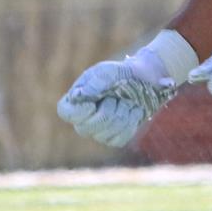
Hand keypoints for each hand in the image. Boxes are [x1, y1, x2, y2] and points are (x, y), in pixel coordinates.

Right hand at [57, 30, 195, 147]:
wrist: (145, 81)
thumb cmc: (123, 74)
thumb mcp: (110, 71)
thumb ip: (96, 81)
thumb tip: (79, 95)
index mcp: (77, 99)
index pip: (65, 112)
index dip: (78, 112)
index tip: (93, 103)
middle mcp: (83, 118)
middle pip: (86, 128)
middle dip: (107, 111)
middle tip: (116, 97)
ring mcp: (98, 131)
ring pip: (105, 134)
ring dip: (122, 114)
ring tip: (126, 102)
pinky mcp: (115, 138)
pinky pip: (119, 139)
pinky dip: (130, 123)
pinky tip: (133, 112)